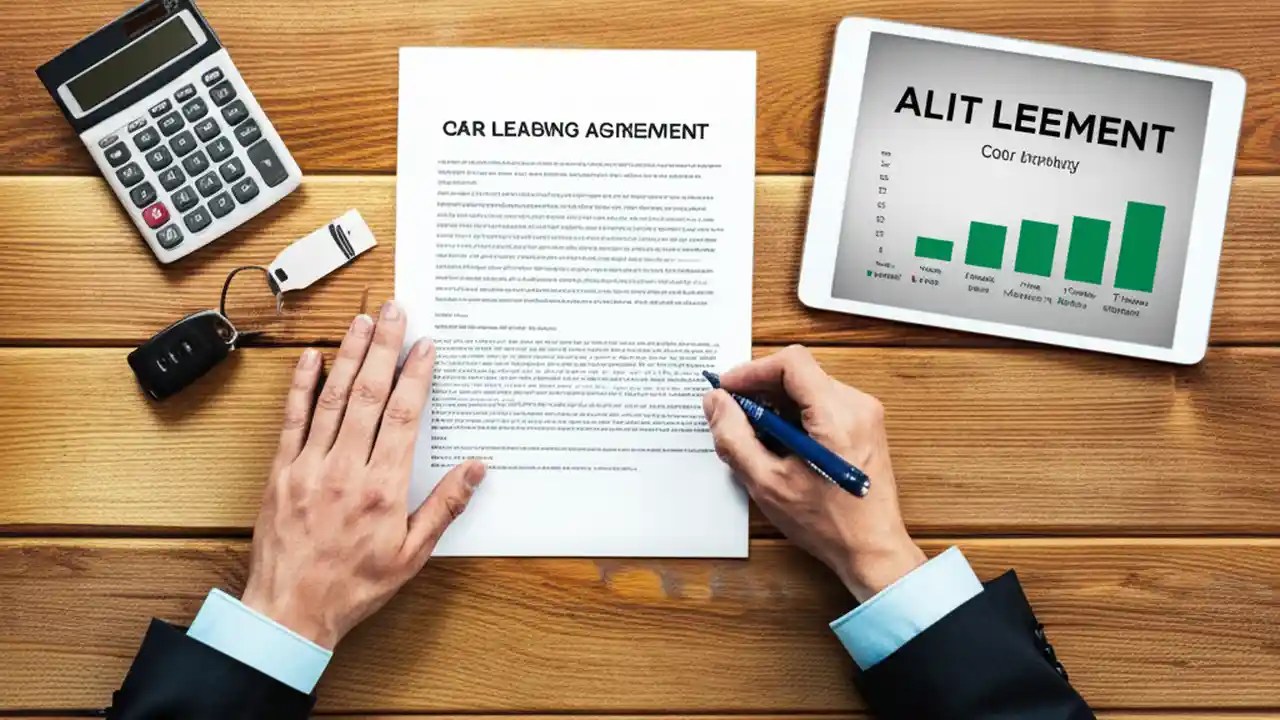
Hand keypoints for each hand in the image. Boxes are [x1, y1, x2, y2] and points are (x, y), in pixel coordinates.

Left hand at [241, 301, 484, 647]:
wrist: (290, 611)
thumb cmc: (354, 586)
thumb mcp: (412, 554)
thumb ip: (444, 506)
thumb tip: (475, 468)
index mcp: (382, 488)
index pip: (402, 416)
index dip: (416, 375)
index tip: (425, 346)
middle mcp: (345, 469)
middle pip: (368, 394)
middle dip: (383, 348)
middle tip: (394, 312)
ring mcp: (309, 467)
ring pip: (333, 398)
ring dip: (348, 355)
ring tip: (361, 322)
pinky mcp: (281, 472)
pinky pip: (293, 419)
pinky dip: (302, 386)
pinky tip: (311, 358)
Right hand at [702, 345, 924, 601]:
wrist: (872, 549)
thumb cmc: (827, 523)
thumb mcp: (768, 483)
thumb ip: (735, 437)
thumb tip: (716, 402)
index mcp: (837, 416)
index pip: (791, 362)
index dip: (752, 371)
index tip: (727, 389)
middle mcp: (857, 406)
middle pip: (798, 373)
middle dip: (760, 389)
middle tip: (733, 415)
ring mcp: (865, 415)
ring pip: (808, 387)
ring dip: (776, 404)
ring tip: (755, 436)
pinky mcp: (864, 426)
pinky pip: (822, 403)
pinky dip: (794, 414)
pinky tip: (780, 444)